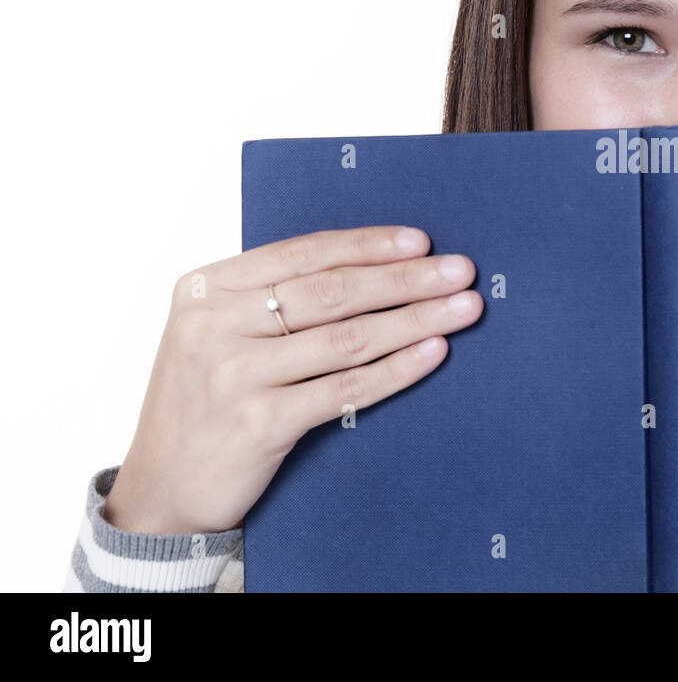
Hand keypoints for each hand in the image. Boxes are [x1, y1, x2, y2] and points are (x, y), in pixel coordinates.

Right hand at [104, 225, 483, 534]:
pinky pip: (345, 388)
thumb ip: (269, 298)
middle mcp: (214, 325)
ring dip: (415, 320)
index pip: (303, 253)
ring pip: (347, 337)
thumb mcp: (216, 334)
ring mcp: (234, 375)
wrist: (160, 491)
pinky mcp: (258, 423)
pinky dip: (396, 369)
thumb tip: (371, 265)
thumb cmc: (204, 403)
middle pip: (332, 291)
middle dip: (406, 279)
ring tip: (462, 308)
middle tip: (459, 271)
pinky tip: (433, 352)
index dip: (368, 245)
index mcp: (205, 289)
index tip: (421, 242)